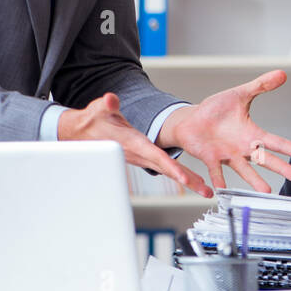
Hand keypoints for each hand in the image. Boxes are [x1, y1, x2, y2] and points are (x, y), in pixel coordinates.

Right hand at [59, 93, 211, 196]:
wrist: (83, 134)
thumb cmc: (93, 121)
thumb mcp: (99, 109)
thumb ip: (107, 104)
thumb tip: (111, 99)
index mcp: (133, 143)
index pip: (155, 156)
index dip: (170, 167)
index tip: (184, 178)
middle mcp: (140, 154)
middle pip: (168, 169)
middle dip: (187, 181)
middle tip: (206, 191)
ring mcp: (142, 158)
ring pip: (168, 171)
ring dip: (187, 181)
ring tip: (206, 191)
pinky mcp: (144, 158)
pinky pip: (165, 168)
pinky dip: (180, 175)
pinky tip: (193, 181)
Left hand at [158, 70, 290, 192]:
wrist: (191, 120)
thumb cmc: (215, 110)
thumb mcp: (240, 95)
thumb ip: (260, 86)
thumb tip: (282, 74)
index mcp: (251, 134)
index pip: (277, 142)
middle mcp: (242, 148)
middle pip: (266, 159)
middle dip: (281, 167)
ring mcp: (227, 155)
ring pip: (244, 169)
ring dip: (255, 180)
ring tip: (266, 191)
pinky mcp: (210, 158)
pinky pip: (216, 171)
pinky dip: (219, 181)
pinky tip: (222, 191)